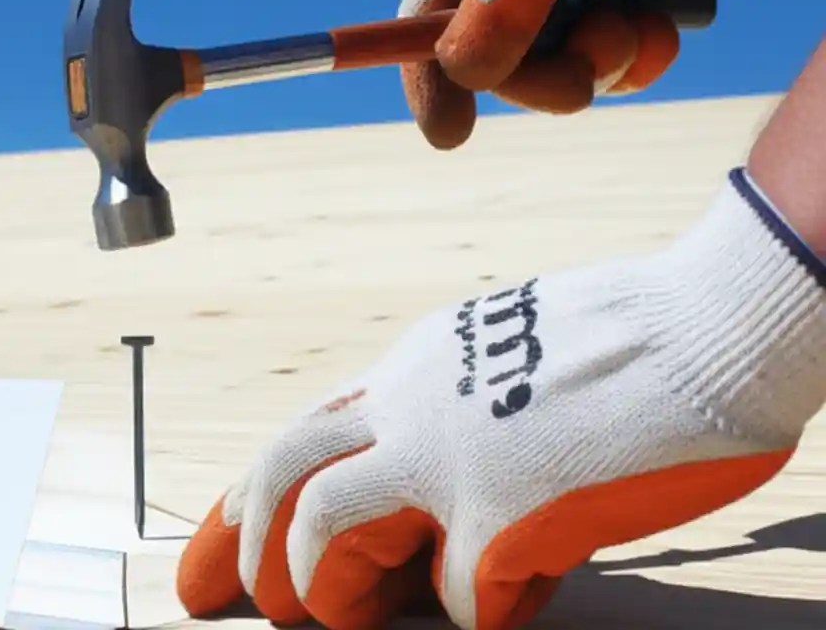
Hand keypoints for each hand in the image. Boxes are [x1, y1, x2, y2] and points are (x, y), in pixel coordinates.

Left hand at [175, 169, 825, 629]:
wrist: (708, 322)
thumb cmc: (626, 337)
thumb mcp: (498, 352)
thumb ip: (443, 409)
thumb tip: (418, 490)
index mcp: (412, 374)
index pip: (300, 434)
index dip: (246, 498)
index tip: (215, 542)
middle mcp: (414, 408)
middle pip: (283, 471)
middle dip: (247, 545)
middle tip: (250, 599)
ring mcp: (454, 455)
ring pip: (325, 525)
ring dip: (325, 586)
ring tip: (344, 619)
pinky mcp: (510, 506)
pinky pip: (460, 592)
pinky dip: (476, 609)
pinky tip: (513, 591)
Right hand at [397, 0, 724, 148]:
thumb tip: (467, 75)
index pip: (427, 28)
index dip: (430, 83)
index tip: (452, 130)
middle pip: (502, 71)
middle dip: (548, 79)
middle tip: (587, 58)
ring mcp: (571, 4)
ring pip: (567, 77)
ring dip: (607, 64)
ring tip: (635, 20)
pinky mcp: (623, 11)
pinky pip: (622, 69)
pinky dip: (645, 58)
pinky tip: (658, 25)